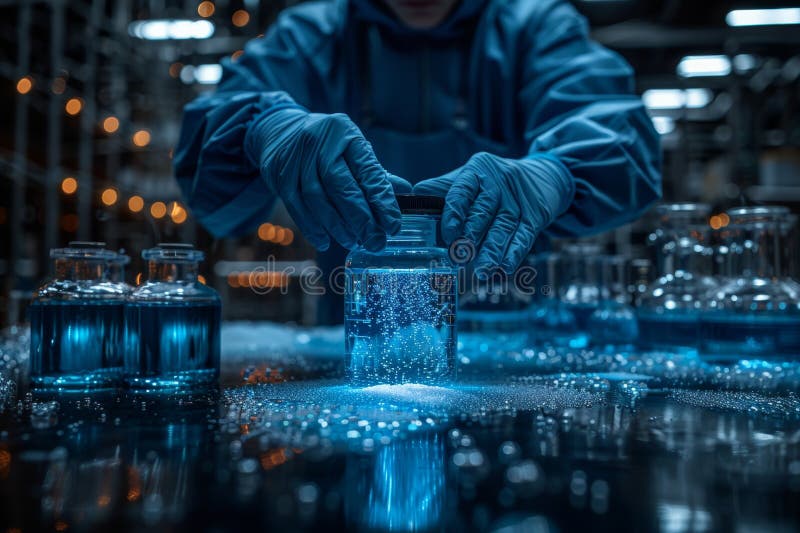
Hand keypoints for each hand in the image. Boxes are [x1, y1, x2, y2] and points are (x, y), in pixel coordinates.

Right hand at [246, 108, 411, 250]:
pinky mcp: (278, 174)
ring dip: (337, 226)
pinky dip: (312, 228)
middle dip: (361, 220)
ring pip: (318, 199)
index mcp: (346, 134)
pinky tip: (325, 241)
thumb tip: (406, 192)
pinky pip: (296, 207)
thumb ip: (375, 173)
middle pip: (342, 187)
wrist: (280, 130)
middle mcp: (320, 143)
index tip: (394, 226)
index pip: (368, 171)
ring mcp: (296, 158)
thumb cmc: (327, 145)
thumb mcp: (353, 149)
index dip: (382, 201)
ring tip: (353, 242)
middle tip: (375, 242)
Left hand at [413, 152, 572, 273]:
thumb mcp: (470, 178)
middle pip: (483, 211)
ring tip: (482, 270)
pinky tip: (505, 266)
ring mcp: (517, 201)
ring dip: (492, 251)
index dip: (454, 213)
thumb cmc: (493, 183)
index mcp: (476, 172)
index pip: (462, 191)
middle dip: (471, 236)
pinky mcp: (535, 216)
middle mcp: (498, 184)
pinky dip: (514, 253)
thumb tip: (414, 195)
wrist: (540, 178)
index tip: (447, 235)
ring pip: (503, 227)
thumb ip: (443, 189)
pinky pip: (524, 236)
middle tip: (460, 256)